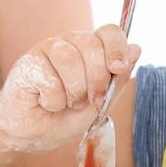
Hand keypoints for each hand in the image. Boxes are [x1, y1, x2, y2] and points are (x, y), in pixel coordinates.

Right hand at [0, 24, 139, 151]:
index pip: (109, 32)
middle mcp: (71, 43)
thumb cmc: (64, 118)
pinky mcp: (28, 62)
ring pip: (70, 61)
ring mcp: (48, 49)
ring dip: (73, 93)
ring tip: (65, 103)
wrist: (32, 134)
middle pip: (92, 46)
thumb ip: (117, 80)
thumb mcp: (100, 104)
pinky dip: (52, 100)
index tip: (117, 68)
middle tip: (89, 101)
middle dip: (96, 81)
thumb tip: (137, 48)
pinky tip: (45, 102)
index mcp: (91, 49)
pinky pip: (50, 79)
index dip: (116, 48)